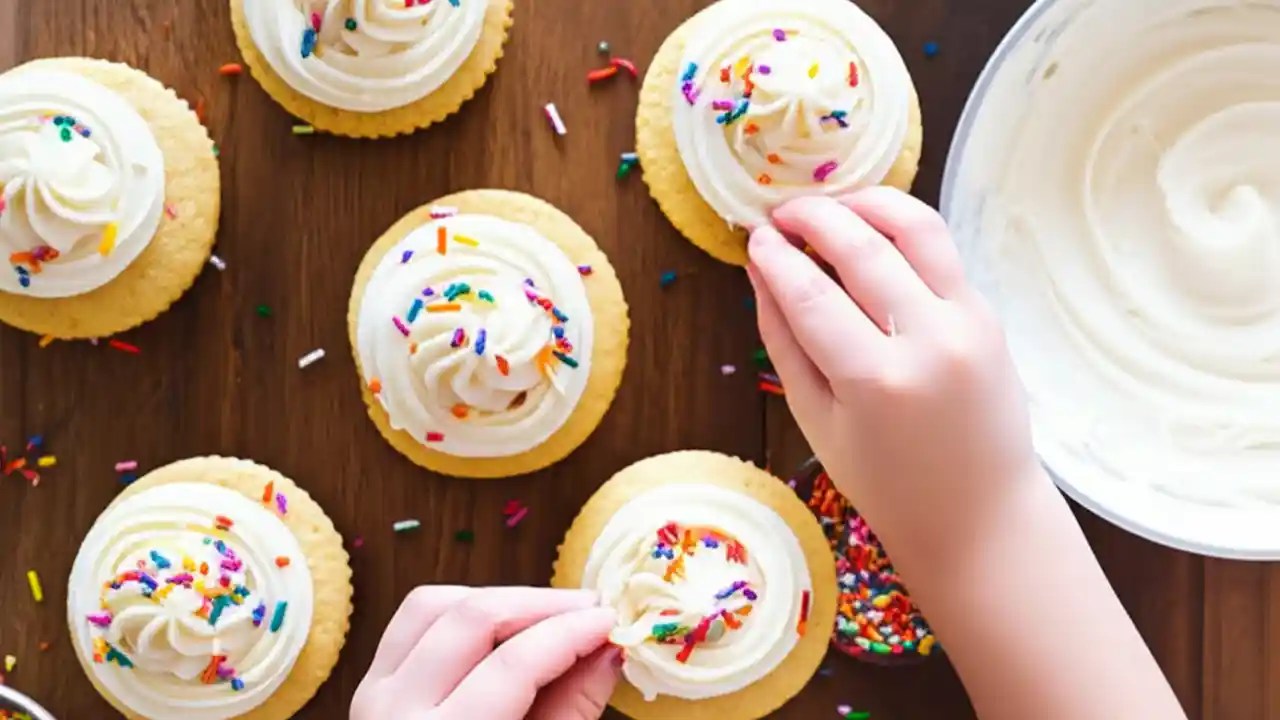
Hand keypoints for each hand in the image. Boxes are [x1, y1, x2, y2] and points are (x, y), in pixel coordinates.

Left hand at [351, 586, 618, 719]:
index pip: (513, 665)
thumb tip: (608, 650)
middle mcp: (394, 714)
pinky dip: (461, 610)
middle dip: (540, 605)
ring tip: (551, 614)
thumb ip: (571, 711)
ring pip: (433, 606)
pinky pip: (413, 622)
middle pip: (471, 620)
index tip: (612, 621)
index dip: (569, 634)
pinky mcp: (369, 689)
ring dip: (498, 599)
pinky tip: (504, 624)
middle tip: (591, 609)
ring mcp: (372, 698)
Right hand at [747, 188, 1040, 558]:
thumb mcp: (817, 421)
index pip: (812, 294)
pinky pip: (941, 250)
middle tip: (781, 212)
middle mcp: (929, 341)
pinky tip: (868, 230)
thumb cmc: (887, 483)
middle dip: (813, 217)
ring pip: (915, 227)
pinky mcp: (988, 314)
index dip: (776, 258)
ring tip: (829, 206)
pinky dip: (901, 228)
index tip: (754, 236)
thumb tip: (759, 271)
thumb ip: (785, 341)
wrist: (980, 515)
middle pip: (862, 247)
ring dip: (865, 202)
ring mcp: (968, 322)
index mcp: (878, 381)